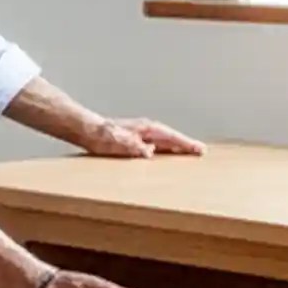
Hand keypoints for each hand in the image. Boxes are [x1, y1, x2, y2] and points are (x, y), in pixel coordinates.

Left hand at [83, 118, 205, 158]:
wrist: (87, 131)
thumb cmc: (101, 135)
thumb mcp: (119, 142)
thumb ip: (134, 147)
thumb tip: (149, 153)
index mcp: (146, 128)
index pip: (171, 136)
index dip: (186, 143)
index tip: (199, 149)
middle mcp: (146, 131)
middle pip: (171, 139)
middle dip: (186, 145)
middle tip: (201, 152)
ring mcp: (141, 135)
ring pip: (164, 143)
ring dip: (176, 149)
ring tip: (188, 155)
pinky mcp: (135, 142)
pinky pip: (155, 147)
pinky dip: (164, 152)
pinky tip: (164, 159)